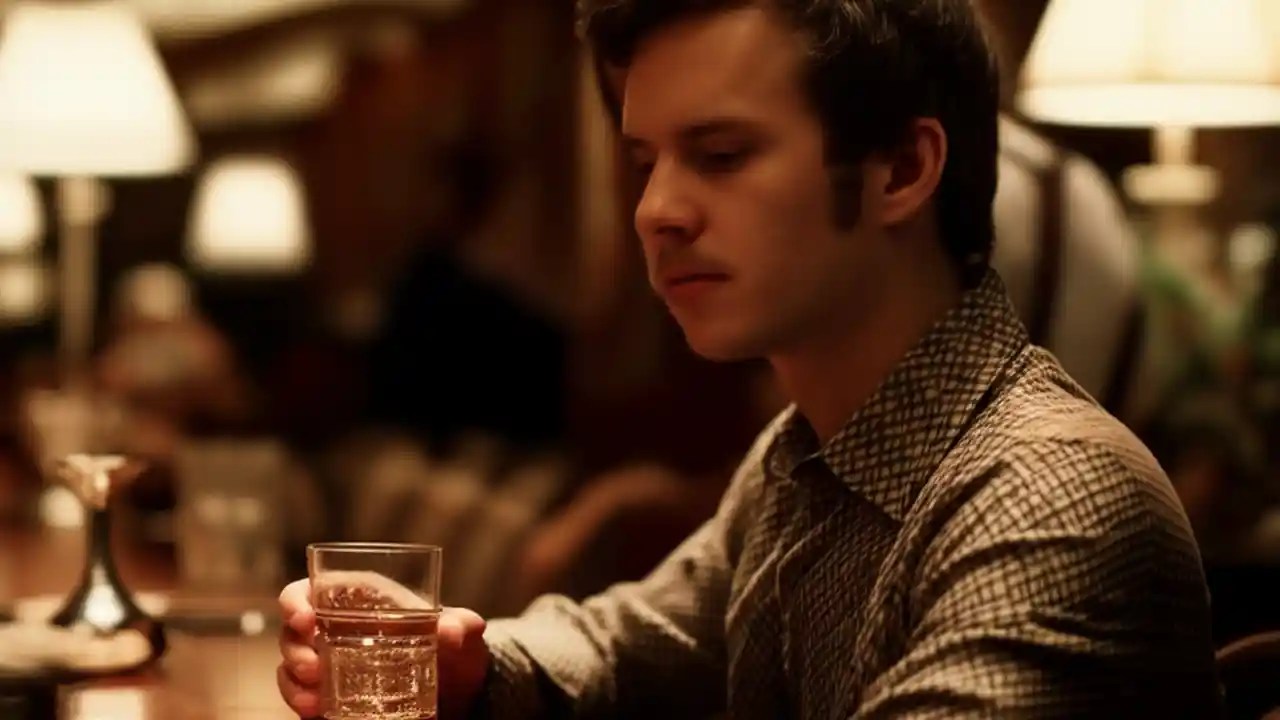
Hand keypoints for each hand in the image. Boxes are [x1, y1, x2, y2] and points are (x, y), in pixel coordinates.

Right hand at [277, 578, 490, 719]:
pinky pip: (302, 694)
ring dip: (294, 680)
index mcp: (362, 599)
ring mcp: (332, 660)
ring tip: (314, 700)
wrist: (460, 694)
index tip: (304, 620)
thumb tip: (453, 630)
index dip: (297, 600)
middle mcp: (338, 627)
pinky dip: (301, 702)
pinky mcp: (332, 692)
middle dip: (295, 648)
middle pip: (294, 629)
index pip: (313, 588)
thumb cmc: (456, 649)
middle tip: (313, 668)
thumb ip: (462, 626)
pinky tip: (315, 712)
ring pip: (291, 663)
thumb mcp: (463, 634)